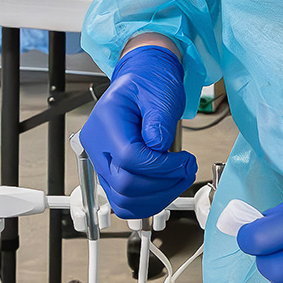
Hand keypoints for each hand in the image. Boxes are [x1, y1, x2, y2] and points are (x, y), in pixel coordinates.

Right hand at [80, 42, 196, 219]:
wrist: (143, 79)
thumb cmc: (149, 82)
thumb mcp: (158, 92)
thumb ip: (157, 119)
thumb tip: (158, 147)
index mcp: (104, 122)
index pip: (129, 157)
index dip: (160, 166)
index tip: (183, 160)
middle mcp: (97, 145)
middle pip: (125, 184)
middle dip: (163, 183)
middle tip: (186, 169)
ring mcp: (101, 162)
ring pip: (123, 200)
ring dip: (157, 197)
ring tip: (179, 178)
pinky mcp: (111, 174)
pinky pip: (123, 202)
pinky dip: (146, 203)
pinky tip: (166, 189)